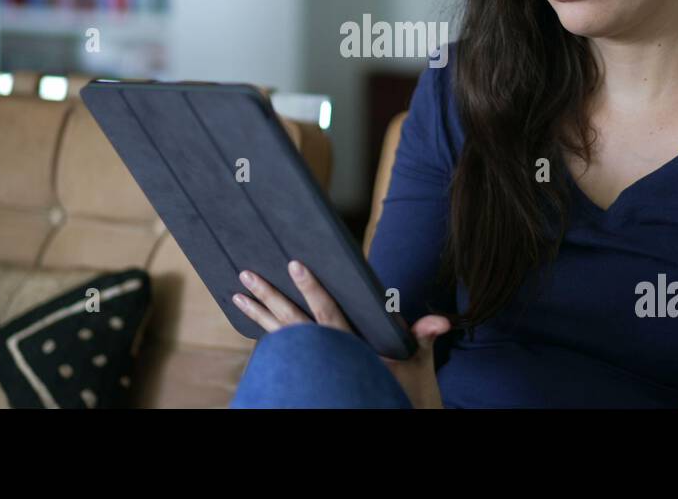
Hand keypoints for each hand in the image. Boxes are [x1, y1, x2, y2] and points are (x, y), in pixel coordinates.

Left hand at [232, 260, 451, 407]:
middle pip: (293, 323)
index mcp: (350, 346)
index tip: (295, 265)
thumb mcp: (417, 362)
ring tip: (237, 294)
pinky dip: (265, 332)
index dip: (312, 290)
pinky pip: (282, 351)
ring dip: (258, 314)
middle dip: (270, 297)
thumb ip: (422, 336)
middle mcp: (327, 355)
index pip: (328, 314)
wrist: (390, 412)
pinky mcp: (308, 374)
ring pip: (281, 337)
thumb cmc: (404, 387)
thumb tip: (440, 321)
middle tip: (248, 273)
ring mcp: (314, 367)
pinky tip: (252, 317)